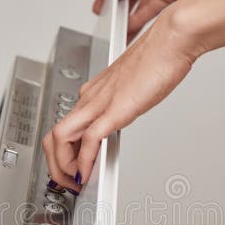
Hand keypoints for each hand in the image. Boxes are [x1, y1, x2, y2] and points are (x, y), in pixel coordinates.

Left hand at [42, 12, 204, 188]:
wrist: (170, 41)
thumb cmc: (158, 59)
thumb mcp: (133, 89)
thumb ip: (123, 105)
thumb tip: (124, 118)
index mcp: (93, 93)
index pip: (66, 127)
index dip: (64, 153)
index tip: (73, 170)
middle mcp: (90, 98)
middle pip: (54, 136)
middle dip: (56, 165)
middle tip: (68, 182)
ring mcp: (99, 103)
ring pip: (60, 138)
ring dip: (63, 167)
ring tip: (75, 183)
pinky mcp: (115, 110)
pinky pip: (90, 140)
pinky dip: (85, 161)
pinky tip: (90, 173)